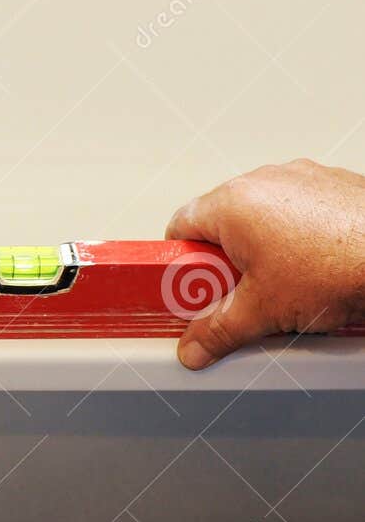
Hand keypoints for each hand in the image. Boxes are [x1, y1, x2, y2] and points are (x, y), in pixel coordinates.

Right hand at [166, 158, 364, 368]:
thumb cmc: (340, 268)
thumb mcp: (263, 311)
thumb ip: (218, 330)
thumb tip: (196, 344)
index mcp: (232, 203)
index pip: (180, 228)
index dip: (181, 264)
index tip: (194, 289)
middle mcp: (262, 180)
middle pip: (220, 222)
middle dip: (226, 261)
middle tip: (243, 293)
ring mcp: (299, 177)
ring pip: (259, 216)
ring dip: (261, 247)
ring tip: (285, 282)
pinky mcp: (330, 183)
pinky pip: (296, 209)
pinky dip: (297, 235)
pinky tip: (314, 266)